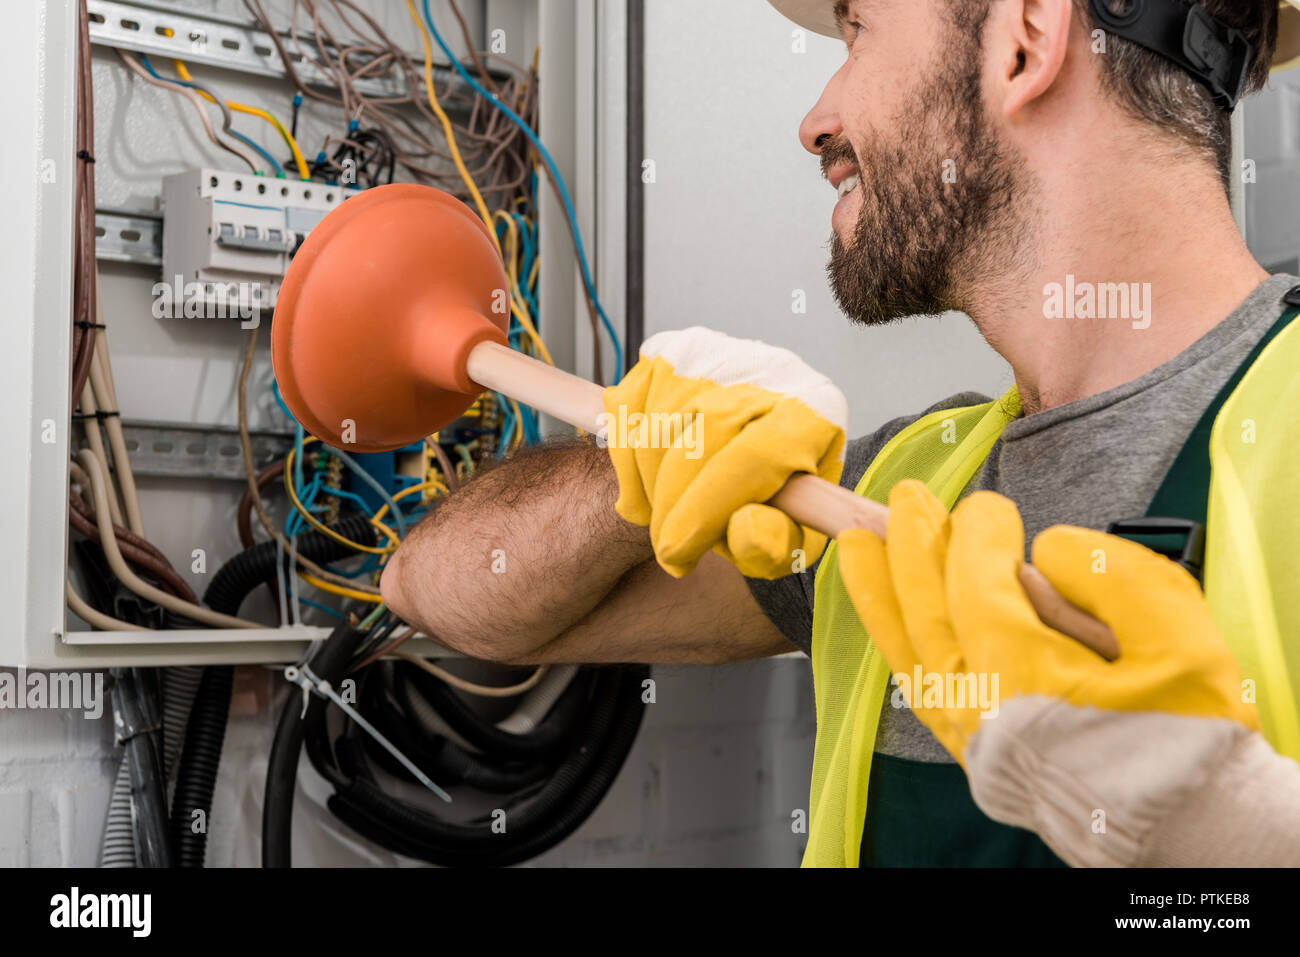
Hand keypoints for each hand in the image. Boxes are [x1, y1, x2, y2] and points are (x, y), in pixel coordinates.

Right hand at [601, 327, 846, 578]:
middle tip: (668, 548)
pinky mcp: (675, 349)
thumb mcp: (794, 532)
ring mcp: (718, 353)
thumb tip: (745, 530)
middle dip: (671, 508)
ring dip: (646, 486)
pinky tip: (645, 482)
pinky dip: (624, 456)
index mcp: (811, 414)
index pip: (751, 458)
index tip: (677, 555)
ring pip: (655, 428)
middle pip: (698, 442)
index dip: (704, 513)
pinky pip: (627, 408)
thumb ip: (777, 543)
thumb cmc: (780, 491)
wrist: (768, 431)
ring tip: (661, 517)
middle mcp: (768, 369)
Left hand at [836, 480, 1259, 866]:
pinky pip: (915, 687)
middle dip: (911, 549)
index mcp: (1026, 682)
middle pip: (926, 613)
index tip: (989, 506)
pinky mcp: (974, 754)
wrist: (1190, 830)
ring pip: (907, 651)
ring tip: (857, 547)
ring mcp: (970, 738)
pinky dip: (897, 642)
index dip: (975, 536)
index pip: (976, 588)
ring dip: (882, 593)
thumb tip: (1045, 551)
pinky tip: (888, 615)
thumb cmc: (1190, 743)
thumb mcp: (1183, 644)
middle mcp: (981, 712)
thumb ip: (1115, 579)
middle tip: (905, 498)